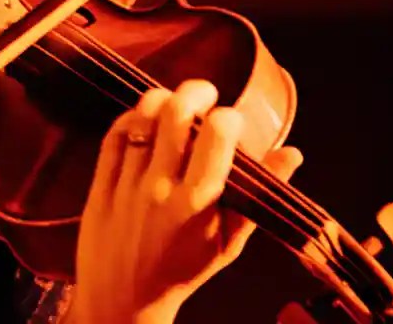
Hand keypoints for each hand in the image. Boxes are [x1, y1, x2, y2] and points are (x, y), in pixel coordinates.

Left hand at [68, 80, 302, 323]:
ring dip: (163, 99)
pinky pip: (114, 134)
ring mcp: (126, 184)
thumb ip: (260, 196)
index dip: (229, 116)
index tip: (232, 122)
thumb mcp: (229, 241)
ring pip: (143, 117)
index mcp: (197, 203)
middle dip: (197, 91)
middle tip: (205, 96)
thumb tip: (293, 153)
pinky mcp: (99, 183)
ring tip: (175, 105)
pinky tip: (146, 120)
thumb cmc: (183, 270)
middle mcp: (160, 189)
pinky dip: (133, 117)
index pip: (217, 135)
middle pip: (176, 113)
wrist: (123, 300)